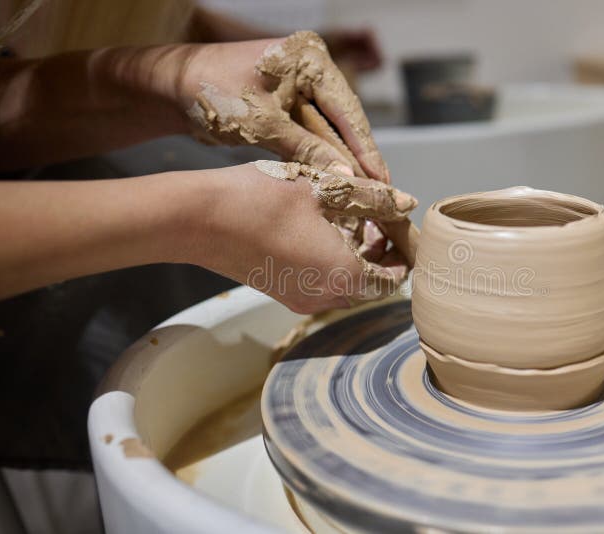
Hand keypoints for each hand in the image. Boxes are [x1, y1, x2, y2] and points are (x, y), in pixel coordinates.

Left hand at [179, 32, 388, 181]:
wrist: (168, 87)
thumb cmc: (210, 91)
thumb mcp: (262, 124)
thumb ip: (306, 149)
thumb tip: (345, 178)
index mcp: (310, 58)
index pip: (347, 108)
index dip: (366, 148)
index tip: (383, 180)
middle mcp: (310, 68)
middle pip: (343, 120)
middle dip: (358, 157)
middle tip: (380, 192)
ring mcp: (299, 85)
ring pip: (329, 129)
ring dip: (342, 161)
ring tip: (364, 194)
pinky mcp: (287, 103)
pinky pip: (312, 133)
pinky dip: (321, 156)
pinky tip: (337, 181)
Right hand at [192, 161, 414, 313]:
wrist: (198, 219)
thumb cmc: (260, 199)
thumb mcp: (324, 189)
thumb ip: (371, 198)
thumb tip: (405, 202)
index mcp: (343, 275)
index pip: (394, 277)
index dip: (404, 251)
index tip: (401, 226)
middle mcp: (325, 296)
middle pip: (371, 283)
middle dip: (380, 253)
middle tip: (376, 217)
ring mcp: (300, 299)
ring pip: (346, 284)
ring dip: (356, 257)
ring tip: (348, 218)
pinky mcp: (280, 292)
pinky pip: (320, 284)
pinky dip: (331, 262)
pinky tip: (319, 227)